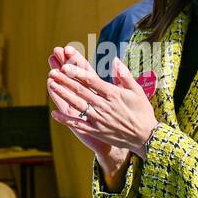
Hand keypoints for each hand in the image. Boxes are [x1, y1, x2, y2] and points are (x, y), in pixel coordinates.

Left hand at [47, 47, 153, 179]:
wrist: (145, 137)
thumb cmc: (142, 112)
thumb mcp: (137, 91)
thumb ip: (124, 76)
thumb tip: (115, 60)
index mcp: (113, 94)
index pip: (91, 80)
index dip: (77, 73)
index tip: (65, 66)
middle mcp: (104, 106)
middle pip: (80, 91)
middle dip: (65, 81)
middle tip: (52, 72)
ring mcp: (98, 119)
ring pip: (77, 105)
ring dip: (63, 95)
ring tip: (51, 85)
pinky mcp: (96, 131)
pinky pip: (78, 124)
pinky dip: (65, 119)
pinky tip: (54, 113)